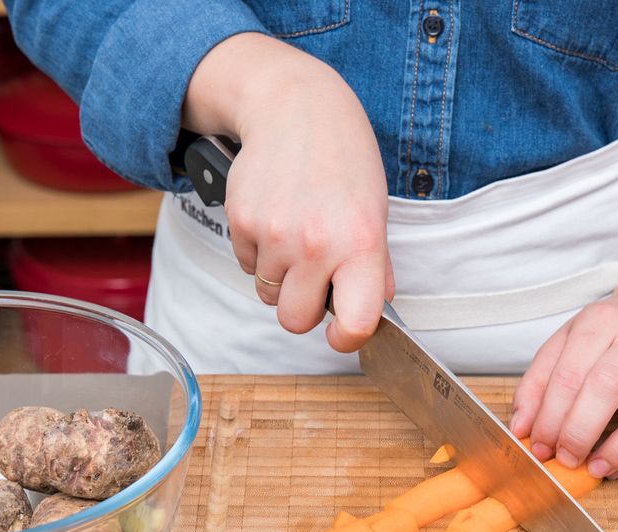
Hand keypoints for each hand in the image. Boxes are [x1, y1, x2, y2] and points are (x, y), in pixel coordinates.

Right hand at [185, 34, 392, 351]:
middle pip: (295, 321)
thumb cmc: (343, 159)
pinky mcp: (242, 222)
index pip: (356, 323)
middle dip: (302, 308)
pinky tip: (274, 217)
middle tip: (313, 278)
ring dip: (279, 275)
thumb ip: (374, 267)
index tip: (344, 332)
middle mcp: (317, 245)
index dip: (348, 338)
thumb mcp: (375, 210)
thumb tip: (371, 312)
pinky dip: (257, 251)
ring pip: (268, 293)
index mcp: (361, 245)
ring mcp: (275, 235)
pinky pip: (246, 264)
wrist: (295, 107)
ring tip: (295, 233)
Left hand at [509, 285, 617, 478]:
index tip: (536, 444)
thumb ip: (537, 382)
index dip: (549, 415)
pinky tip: (614, 468)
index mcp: (602, 322)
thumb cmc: (610, 335)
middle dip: (578, 431)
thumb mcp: (566, 342)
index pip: (570, 373)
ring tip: (592, 469)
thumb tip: (520, 428)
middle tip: (561, 457)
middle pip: (607, 387)